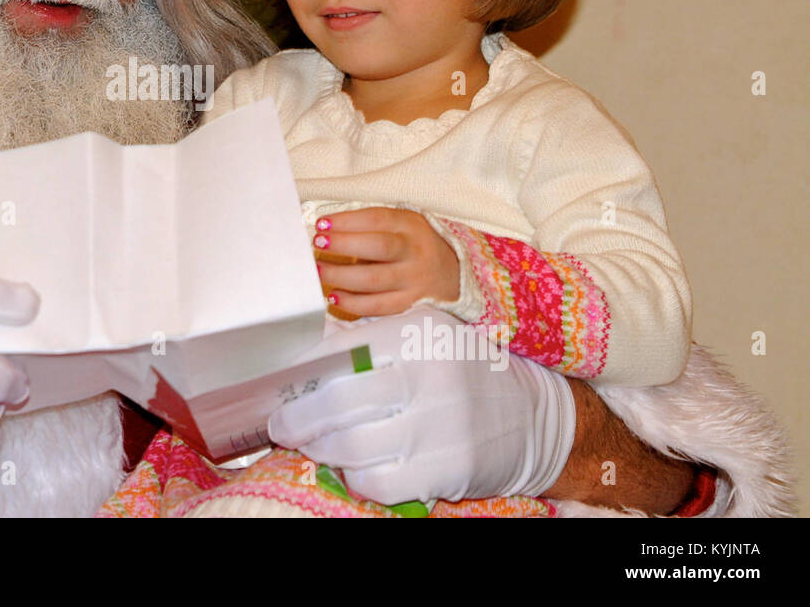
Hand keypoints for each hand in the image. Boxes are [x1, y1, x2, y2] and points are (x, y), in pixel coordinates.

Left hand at [268, 307, 574, 504]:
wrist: (534, 417)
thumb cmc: (463, 375)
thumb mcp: (424, 342)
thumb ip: (369, 347)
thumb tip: (300, 370)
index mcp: (419, 333)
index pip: (338, 352)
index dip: (299, 375)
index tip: (280, 389)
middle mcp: (430, 373)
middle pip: (336, 401)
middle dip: (297, 419)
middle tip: (282, 425)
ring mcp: (441, 424)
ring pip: (350, 446)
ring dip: (322, 451)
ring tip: (317, 446)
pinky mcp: (448, 468)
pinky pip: (376, 482)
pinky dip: (357, 479)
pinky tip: (358, 469)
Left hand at [313, 207, 458, 316]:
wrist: (452, 274)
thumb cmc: (413, 244)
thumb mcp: (401, 224)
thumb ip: (370, 226)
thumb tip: (327, 231)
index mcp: (410, 225)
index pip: (377, 219)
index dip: (347, 221)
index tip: (321, 223)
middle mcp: (414, 251)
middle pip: (379, 247)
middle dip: (344, 244)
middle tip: (318, 244)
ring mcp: (413, 279)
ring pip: (375, 279)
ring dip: (341, 275)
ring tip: (319, 270)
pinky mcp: (410, 303)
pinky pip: (379, 305)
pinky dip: (353, 302)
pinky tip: (334, 295)